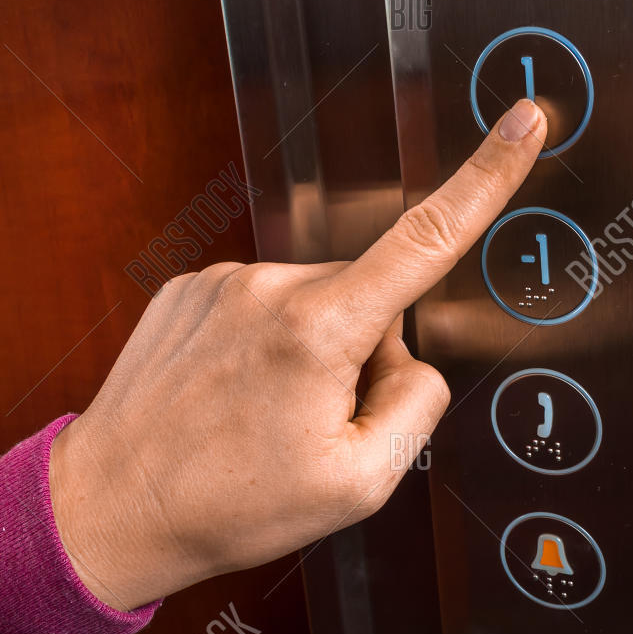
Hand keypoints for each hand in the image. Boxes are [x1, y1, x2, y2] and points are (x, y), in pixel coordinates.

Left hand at [48, 99, 545, 609]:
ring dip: (310, 353)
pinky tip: (232, 396)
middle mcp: (270, 286)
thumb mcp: (359, 485)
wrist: (109, 509)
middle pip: (368, 300)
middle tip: (312, 427)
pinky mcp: (190, 287)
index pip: (426, 241)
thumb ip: (416, 407)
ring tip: (260, 419)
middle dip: (363, 357)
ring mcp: (223, 280)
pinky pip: (264, 305)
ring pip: (315, 304)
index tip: (523, 124)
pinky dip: (266, 345)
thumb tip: (407, 358)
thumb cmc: (230, 505)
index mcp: (319, 331)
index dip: (486, 180)